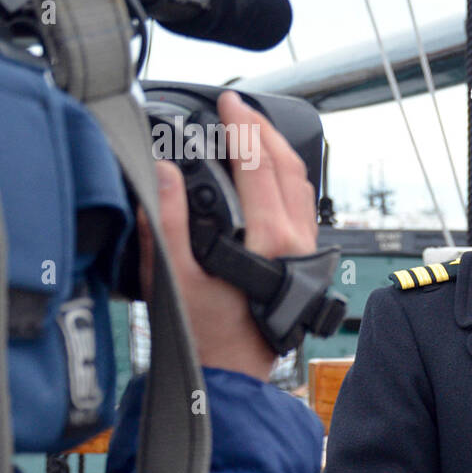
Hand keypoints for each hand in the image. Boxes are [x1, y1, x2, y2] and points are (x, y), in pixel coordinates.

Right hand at [137, 91, 317, 380]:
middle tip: (239, 107)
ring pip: (301, 184)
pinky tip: (266, 174)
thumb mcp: (174, 276)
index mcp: (270, 236)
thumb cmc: (207, 332)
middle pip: (289, 166)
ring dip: (278, 152)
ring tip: (252, 131)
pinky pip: (301, 204)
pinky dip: (285, 177)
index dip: (243, 125)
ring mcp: (306, 248)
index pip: (259, 163)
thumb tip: (163, 171)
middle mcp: (298, 238)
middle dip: (264, 130)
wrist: (234, 372)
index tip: (228, 101)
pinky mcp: (305, 258)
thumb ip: (166, 220)